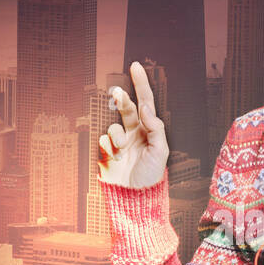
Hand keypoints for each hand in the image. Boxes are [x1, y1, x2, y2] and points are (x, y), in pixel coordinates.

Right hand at [98, 60, 168, 187]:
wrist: (134, 199)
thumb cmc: (152, 177)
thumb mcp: (160, 152)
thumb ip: (156, 128)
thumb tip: (146, 108)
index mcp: (149, 131)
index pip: (145, 103)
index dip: (140, 84)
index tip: (135, 66)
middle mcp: (134, 133)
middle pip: (126, 108)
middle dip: (122, 100)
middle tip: (117, 92)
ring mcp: (119, 143)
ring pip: (113, 127)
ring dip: (117, 136)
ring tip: (122, 150)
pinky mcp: (106, 153)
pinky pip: (102, 140)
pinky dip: (107, 148)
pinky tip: (114, 159)